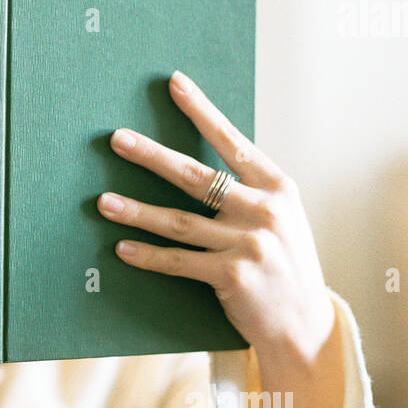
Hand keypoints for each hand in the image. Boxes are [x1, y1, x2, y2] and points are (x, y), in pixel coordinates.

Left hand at [96, 70, 334, 367]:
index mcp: (278, 187)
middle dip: (152, 156)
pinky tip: (121, 247)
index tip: (174, 84)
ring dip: (137, 210)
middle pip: (196, 177)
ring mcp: (249, 244)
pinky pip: (179, 262)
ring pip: (179, 222)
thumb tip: (196, 161)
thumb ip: (248, 189)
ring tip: (103, 200)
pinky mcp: (233, 277)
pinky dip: (148, 256)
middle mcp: (265, 210)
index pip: (232, 140)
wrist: (304, 323)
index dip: (201, 111)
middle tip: (117, 139)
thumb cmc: (284, 263)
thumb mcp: (280, 217)